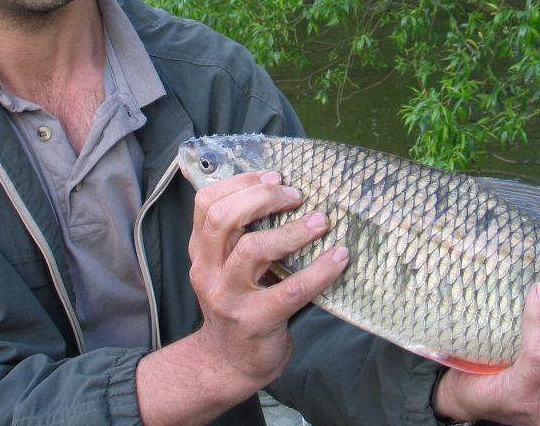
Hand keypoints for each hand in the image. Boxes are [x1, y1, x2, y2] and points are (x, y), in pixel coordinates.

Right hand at [187, 170, 348, 387]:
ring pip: (253, 249)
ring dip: (292, 231)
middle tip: (295, 195)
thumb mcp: (224, 268)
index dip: (240, 182)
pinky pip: (292, 289)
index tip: (272, 175)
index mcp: (201, 252)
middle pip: (224, 219)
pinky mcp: (257, 320)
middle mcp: (208, 271)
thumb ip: (238, 235)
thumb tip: (278, 188)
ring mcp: (230, 298)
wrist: (229, 364)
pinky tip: (339, 258)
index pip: (206, 203)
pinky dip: (320, 270)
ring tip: (320, 222)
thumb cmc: (237, 305)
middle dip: (262, 197)